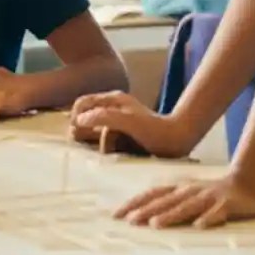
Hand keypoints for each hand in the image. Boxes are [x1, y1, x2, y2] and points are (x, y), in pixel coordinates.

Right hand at [68, 91, 193, 157]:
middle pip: (87, 119)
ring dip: (100, 143)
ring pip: (97, 133)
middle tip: (91, 143)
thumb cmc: (154, 129)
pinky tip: (116, 154)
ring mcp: (118, 123)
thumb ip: (103, 118)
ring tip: (111, 151)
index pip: (82, 103)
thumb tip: (79, 120)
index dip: (75, 116)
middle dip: (86, 132)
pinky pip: (107, 142)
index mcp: (112, 100)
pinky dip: (108, 148)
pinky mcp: (124, 136)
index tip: (76, 131)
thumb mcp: (127, 121)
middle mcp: (113, 109)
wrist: (178, 141)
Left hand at [114, 175, 254, 228]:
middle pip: (165, 201)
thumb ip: (167, 201)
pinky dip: (208, 218)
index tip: (116, 214)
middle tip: (130, 221)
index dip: (133, 203)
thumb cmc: (211, 193)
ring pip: (187, 206)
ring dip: (171, 215)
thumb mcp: (186, 194)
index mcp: (177, 189)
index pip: (151, 195)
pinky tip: (200, 226)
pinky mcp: (226, 204)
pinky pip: (217, 212)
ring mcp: (208, 197)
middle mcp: (189, 191)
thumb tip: (141, 212)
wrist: (247, 183)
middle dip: (146, 211)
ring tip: (155, 224)